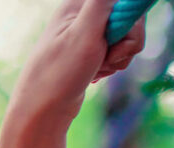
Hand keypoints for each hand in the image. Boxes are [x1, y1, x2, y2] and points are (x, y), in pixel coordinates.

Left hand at [9, 0, 147, 124]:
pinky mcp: (93, 50)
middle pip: (129, 19)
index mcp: (79, 4)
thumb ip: (101, 4)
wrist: (44, 110)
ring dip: (118, 58)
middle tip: (104, 58)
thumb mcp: (83, 34)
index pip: (123, 2)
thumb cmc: (59, 73)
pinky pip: (118, 52)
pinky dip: (111, 66)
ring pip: (127, 38)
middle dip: (125, 44)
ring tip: (94, 69)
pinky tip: (94, 74)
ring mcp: (88, 32)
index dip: (128, 22)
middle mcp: (83, 13)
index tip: (114, 40)